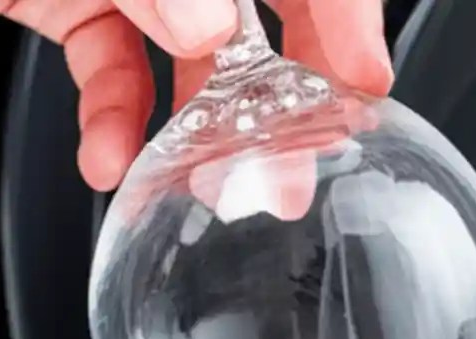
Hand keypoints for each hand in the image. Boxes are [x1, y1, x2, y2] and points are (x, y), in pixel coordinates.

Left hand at [0, 0, 393, 190]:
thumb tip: (207, 25)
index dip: (346, 12)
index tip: (363, 78)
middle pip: (263, 9)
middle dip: (282, 88)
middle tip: (295, 158)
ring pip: (192, 49)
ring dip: (199, 123)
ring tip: (206, 183)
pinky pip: (112, 65)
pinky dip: (114, 116)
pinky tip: (112, 158)